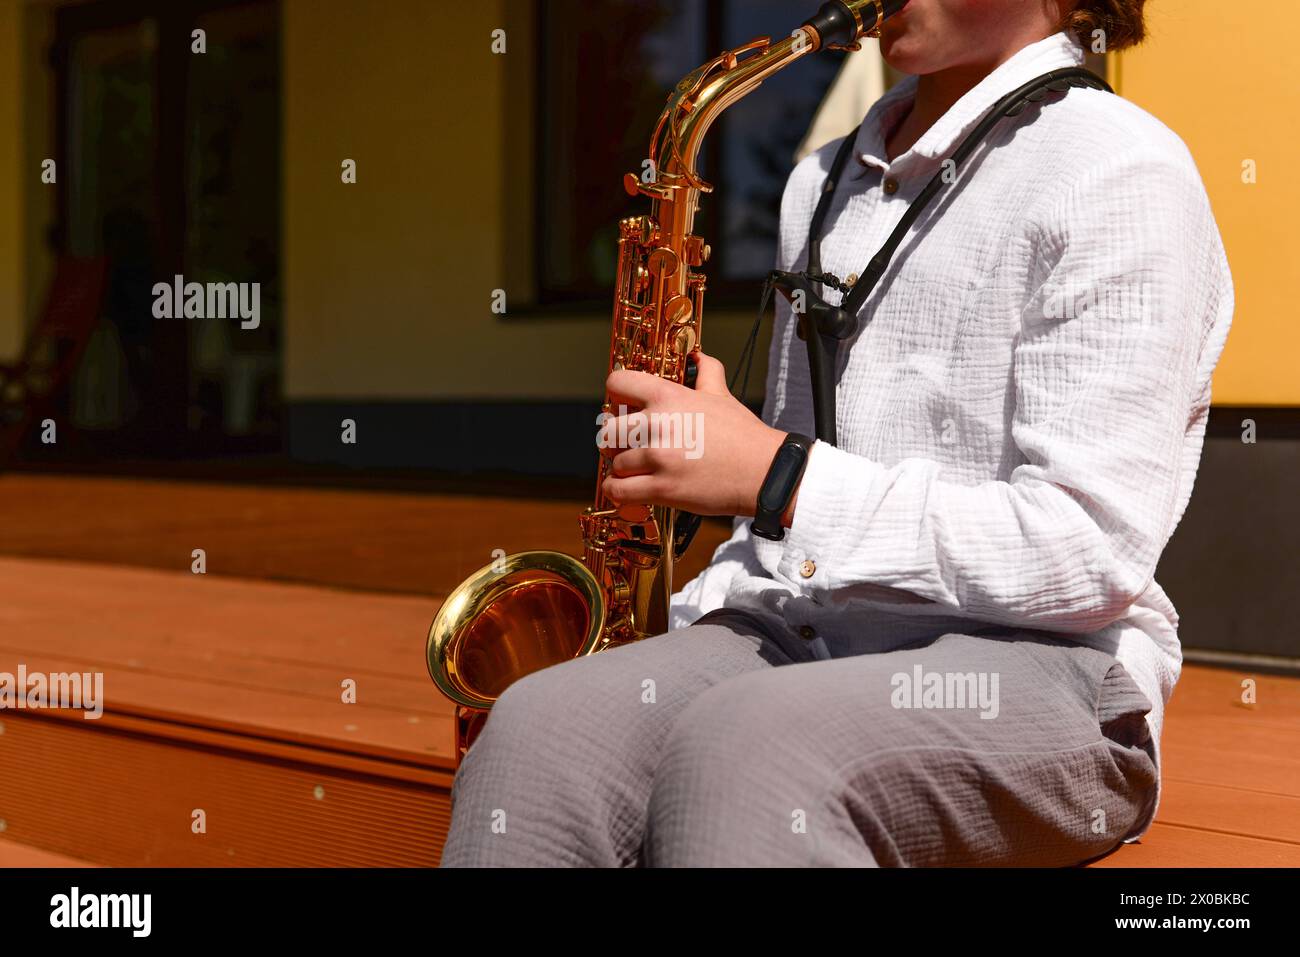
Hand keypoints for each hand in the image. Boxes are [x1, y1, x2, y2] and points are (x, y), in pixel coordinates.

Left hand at [598, 352, 788, 517]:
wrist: (763, 472)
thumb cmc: (743, 435)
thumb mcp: (722, 395)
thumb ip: (706, 371)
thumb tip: (700, 356)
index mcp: (668, 397)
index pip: (618, 383)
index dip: (616, 395)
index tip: (621, 407)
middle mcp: (657, 425)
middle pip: (608, 429)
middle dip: (616, 439)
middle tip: (628, 445)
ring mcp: (657, 458)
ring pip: (614, 462)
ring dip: (623, 468)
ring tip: (637, 470)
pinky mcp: (661, 489)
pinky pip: (618, 490)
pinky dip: (617, 490)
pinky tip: (626, 488)